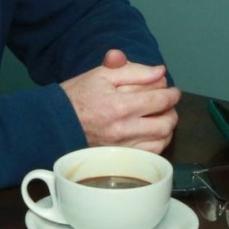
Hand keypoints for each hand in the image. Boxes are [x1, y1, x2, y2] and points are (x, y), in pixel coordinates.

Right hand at [61, 51, 179, 152]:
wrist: (56, 123)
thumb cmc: (78, 95)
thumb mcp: (102, 74)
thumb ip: (133, 70)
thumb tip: (160, 72)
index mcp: (119, 105)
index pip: (159, 99)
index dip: (172, 94)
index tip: (172, 91)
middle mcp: (123, 129)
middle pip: (165, 122)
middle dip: (172, 111)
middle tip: (167, 104)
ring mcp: (122, 146)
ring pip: (161, 140)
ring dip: (167, 128)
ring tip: (161, 118)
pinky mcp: (120, 157)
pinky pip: (150, 154)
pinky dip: (158, 143)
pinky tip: (152, 134)